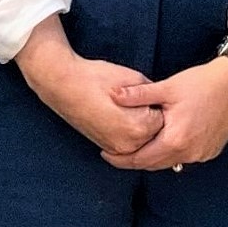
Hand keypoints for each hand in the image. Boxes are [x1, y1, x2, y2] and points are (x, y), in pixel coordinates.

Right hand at [16, 22, 162, 157]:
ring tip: (126, 108)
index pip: (164, 119)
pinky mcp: (105, 147)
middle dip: (151, 118)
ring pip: (142, 140)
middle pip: (155, 133)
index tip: (149, 96)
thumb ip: (152, 93)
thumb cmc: (96, 78)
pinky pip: (128, 144)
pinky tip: (119, 116)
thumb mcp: (133, 78)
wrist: (63, 84)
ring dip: (140, 127)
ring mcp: (116, 148)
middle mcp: (129, 144)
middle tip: (138, 102)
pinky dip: (129, 132)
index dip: (158, 104)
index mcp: (138, 127)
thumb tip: (162, 101)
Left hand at [103, 57, 227, 170]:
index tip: (105, 153)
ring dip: (153, 157)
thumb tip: (113, 95)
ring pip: (170, 163)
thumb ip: (139, 95)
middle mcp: (190, 153)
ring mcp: (202, 154)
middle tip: (116, 153)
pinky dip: (171, 154)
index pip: (140, 159)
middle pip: (154, 164)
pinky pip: (185, 158)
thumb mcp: (167, 87)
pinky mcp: (212, 151)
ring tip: (136, 148)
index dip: (120, 159)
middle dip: (134, 160)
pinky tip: (163, 143)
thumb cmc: (203, 82)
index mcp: (175, 140)